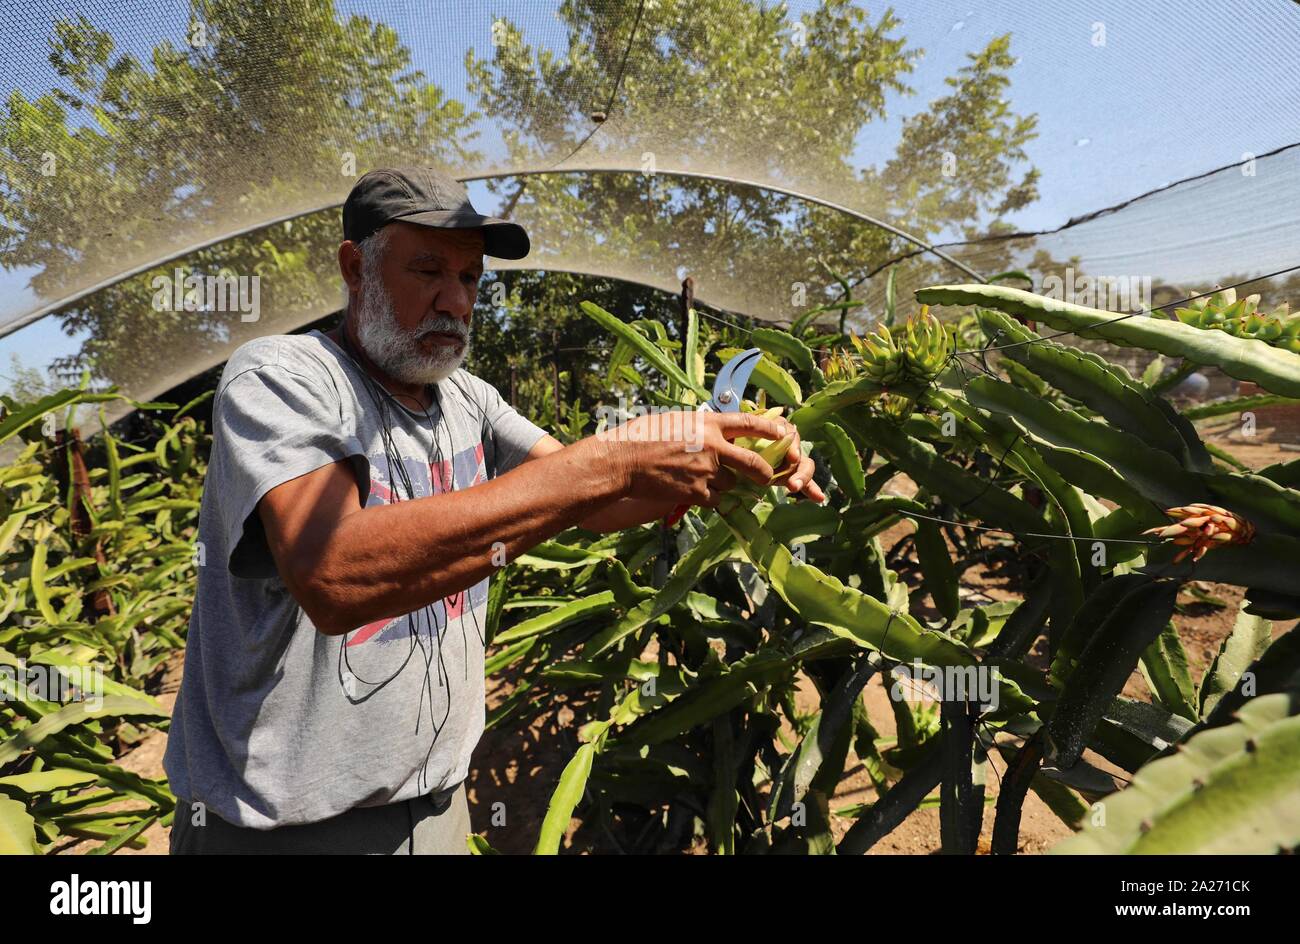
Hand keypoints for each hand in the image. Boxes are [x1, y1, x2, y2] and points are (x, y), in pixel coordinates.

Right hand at [597, 411, 784, 507]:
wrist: (625, 460)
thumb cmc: (643, 436)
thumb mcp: (676, 421)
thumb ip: (700, 427)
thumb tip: (712, 429)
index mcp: (709, 424)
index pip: (749, 423)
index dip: (770, 428)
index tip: (783, 431)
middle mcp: (714, 447)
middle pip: (753, 462)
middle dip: (763, 471)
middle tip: (765, 475)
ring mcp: (707, 471)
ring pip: (730, 484)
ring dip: (723, 485)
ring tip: (702, 480)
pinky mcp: (697, 493)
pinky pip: (715, 500)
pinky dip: (710, 499)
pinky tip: (694, 493)